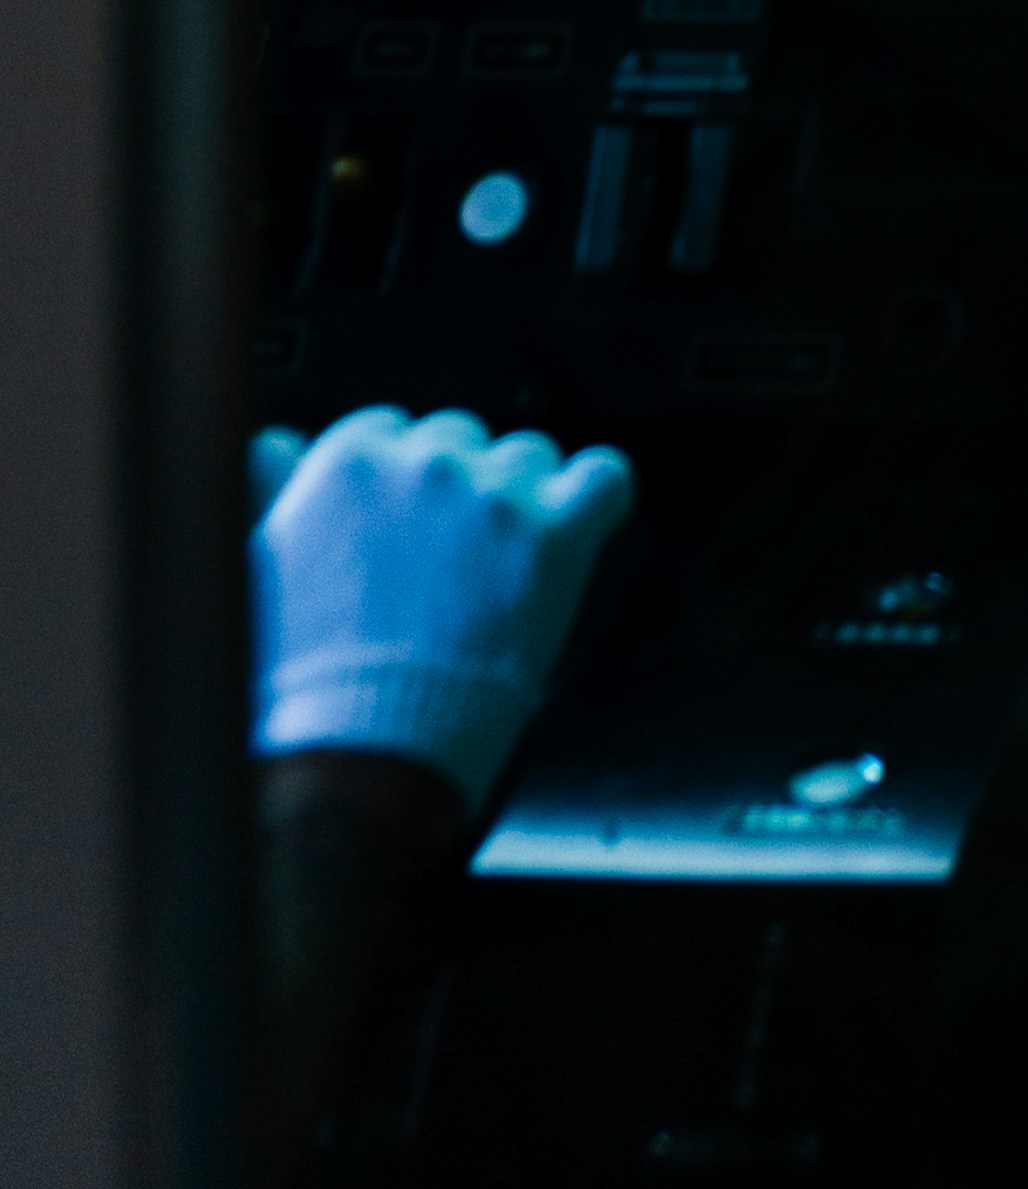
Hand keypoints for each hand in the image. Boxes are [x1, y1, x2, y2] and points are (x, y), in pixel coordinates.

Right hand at [250, 406, 635, 813]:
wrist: (358, 755)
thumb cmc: (301, 680)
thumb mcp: (261, 570)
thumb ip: (274, 492)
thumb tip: (274, 446)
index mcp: (350, 461)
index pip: (393, 433)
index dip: (400, 486)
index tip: (403, 528)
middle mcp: (425, 462)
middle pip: (461, 444)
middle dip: (456, 496)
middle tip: (448, 566)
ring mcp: (493, 497)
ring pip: (529, 459)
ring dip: (521, 502)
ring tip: (502, 570)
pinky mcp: (554, 537)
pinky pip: (605, 479)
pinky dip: (598, 498)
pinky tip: (584, 524)